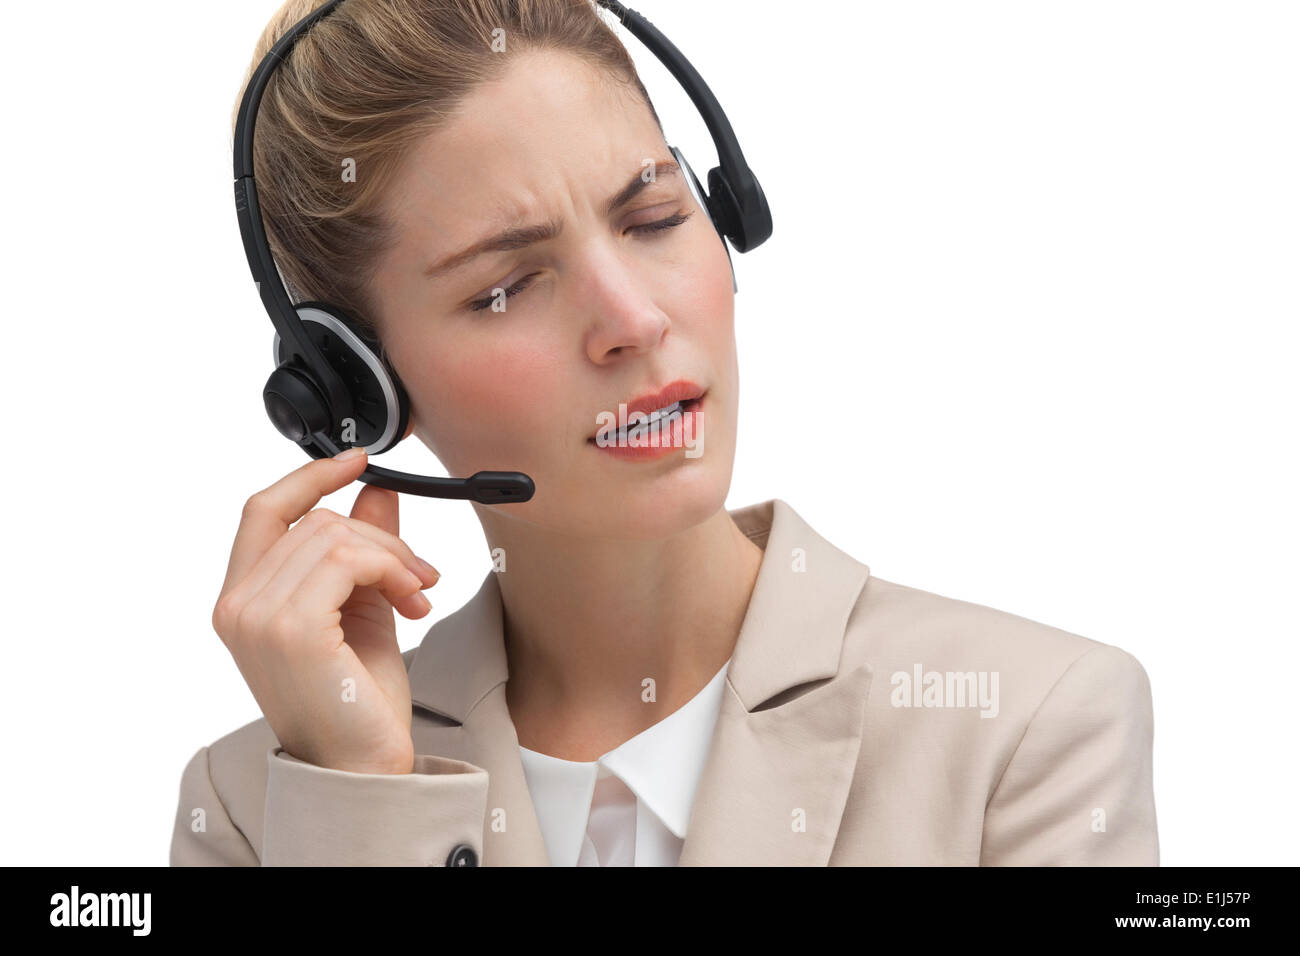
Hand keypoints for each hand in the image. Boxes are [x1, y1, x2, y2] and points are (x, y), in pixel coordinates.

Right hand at [210, 448, 439, 773]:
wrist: (363, 763)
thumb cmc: (358, 698)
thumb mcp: (363, 607)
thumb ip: (362, 549)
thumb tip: (377, 489)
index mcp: (242, 599)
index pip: (262, 510)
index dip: (309, 476)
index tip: (358, 459)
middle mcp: (237, 605)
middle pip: (313, 520)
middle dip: (380, 536)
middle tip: (419, 574)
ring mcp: (257, 616)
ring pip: (336, 535)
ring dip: (394, 557)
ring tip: (418, 592)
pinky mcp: (291, 628)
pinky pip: (349, 561)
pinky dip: (391, 569)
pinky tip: (411, 601)